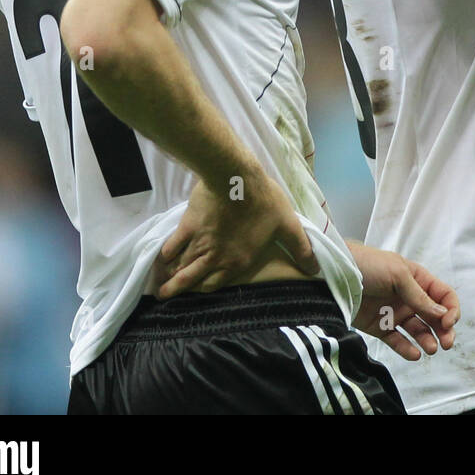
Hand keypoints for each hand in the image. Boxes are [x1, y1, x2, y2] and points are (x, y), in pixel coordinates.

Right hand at [154, 169, 319, 298]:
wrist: (236, 179)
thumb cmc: (265, 202)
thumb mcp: (288, 225)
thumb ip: (300, 249)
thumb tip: (315, 269)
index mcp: (237, 261)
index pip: (216, 284)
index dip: (205, 290)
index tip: (195, 294)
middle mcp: (215, 258)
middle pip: (193, 281)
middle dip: (179, 290)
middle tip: (166, 296)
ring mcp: (198, 244)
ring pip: (180, 268)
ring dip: (169, 279)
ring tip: (158, 288)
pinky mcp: (186, 227)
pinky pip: (171, 247)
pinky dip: (164, 256)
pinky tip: (159, 260)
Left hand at [347, 240, 458, 361]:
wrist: (335, 275)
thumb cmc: (369, 266)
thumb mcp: (398, 275)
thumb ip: (420, 296)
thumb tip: (442, 313)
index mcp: (418, 280)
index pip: (444, 296)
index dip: (451, 309)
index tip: (447, 322)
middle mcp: (410, 297)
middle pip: (434, 316)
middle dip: (444, 329)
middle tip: (447, 343)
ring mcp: (395, 313)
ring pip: (418, 330)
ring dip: (428, 340)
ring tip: (431, 349)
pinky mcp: (380, 326)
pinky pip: (397, 341)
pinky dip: (407, 349)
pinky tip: (415, 354)